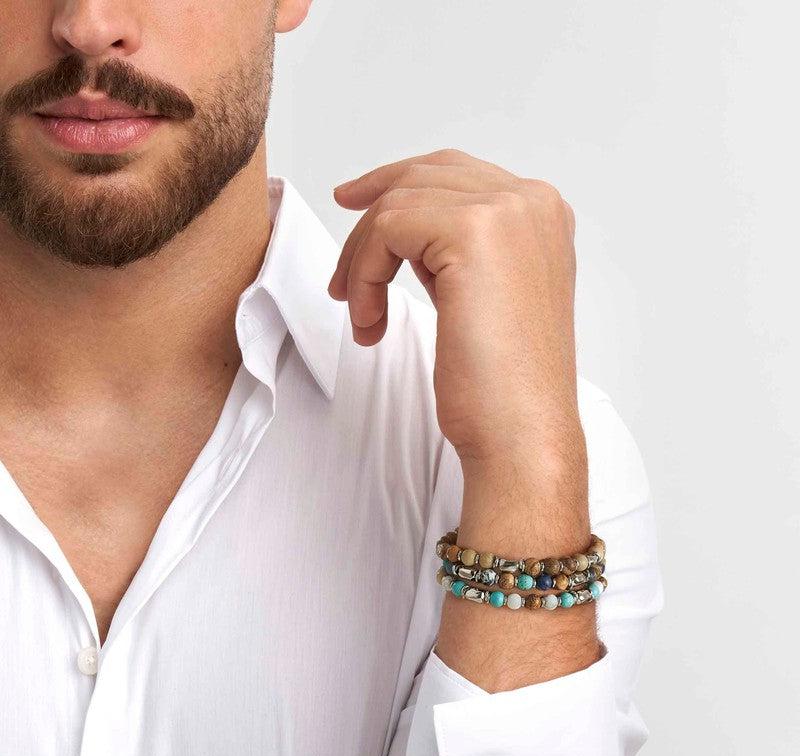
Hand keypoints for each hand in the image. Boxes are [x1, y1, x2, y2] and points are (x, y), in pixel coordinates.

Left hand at [329, 148, 582, 471]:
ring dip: (363, 263)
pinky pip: (386, 230)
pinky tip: (369, 321)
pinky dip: (364, 275)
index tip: (355, 200)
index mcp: (541, 215)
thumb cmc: (502, 382)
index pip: (456, 172)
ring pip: (397, 205)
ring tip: (363, 317)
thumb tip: (402, 226)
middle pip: (423, 176)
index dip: (397, 183)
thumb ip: (458, 250)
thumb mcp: (483, 294)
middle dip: (370, 215)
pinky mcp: (472, 232)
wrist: (521, 430)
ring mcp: (507, 211)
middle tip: (340, 262)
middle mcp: (531, 202)